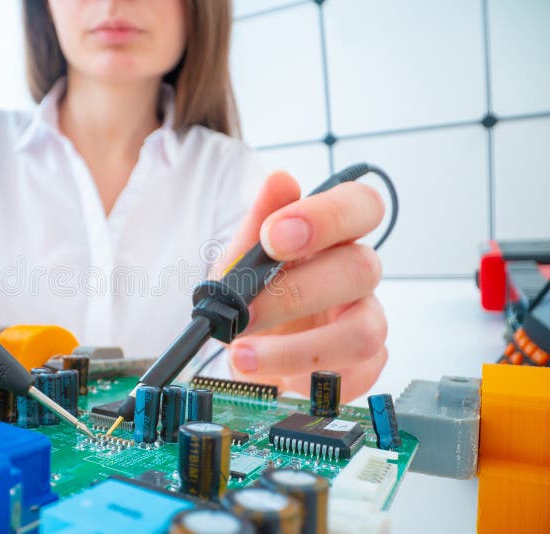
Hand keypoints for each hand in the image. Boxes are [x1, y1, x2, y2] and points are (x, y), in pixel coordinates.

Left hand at [219, 171, 386, 400]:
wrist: (248, 346)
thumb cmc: (253, 294)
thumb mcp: (241, 257)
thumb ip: (258, 222)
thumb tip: (281, 180)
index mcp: (334, 236)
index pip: (361, 206)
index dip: (326, 217)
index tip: (274, 237)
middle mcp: (357, 274)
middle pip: (360, 269)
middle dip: (295, 292)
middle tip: (244, 310)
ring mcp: (366, 321)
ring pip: (361, 333)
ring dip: (296, 349)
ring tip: (244, 355)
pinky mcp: (364, 367)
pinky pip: (351, 378)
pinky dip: (302, 379)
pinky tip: (270, 378)